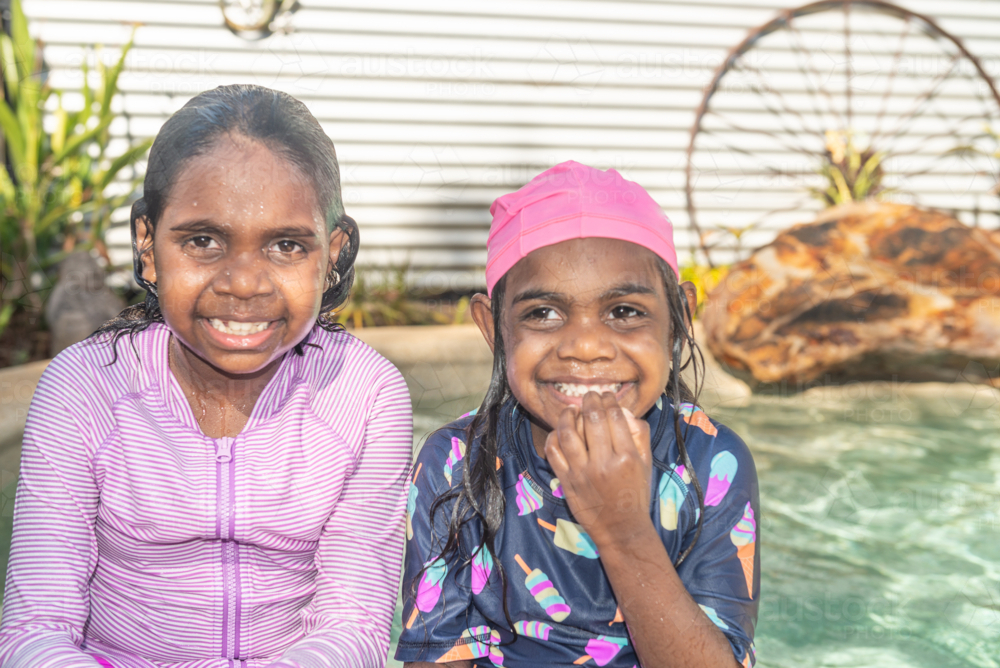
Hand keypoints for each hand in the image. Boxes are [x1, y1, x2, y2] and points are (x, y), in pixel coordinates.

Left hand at [544, 392, 652, 548]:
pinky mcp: (566, 482)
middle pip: (592, 420)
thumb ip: (640, 436)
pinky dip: (553, 437)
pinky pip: (554, 453)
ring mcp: (582, 473)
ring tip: (572, 409)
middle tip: (590, 395)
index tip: (607, 396)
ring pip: (569, 433)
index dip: (609, 401)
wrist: (621, 529)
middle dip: (590, 401)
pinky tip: (559, 430)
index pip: (615, 417)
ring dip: (568, 415)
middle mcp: (603, 463)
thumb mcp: (646, 465)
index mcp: (627, 457)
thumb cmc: (636, 494)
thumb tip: (625, 411)